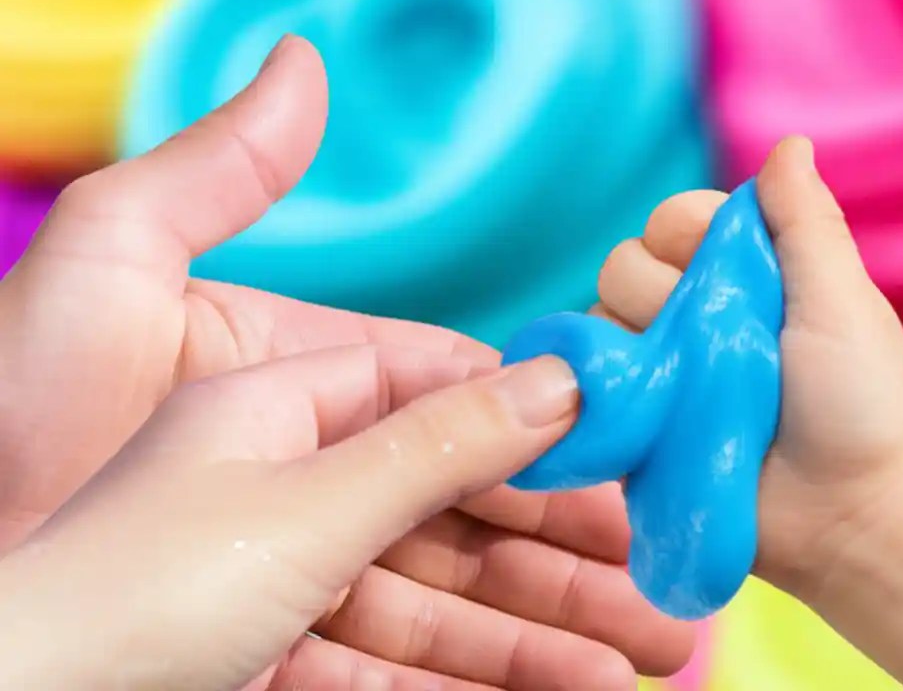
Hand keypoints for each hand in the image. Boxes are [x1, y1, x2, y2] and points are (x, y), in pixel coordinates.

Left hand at [0, 346, 629, 689]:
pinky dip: (480, 684)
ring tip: (651, 662)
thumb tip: (561, 367)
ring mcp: (279, 587)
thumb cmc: (108, 576)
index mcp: (276, 407)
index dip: (544, 428)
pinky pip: (397, 675)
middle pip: (462, 515)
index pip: (441, 397)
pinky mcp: (273, 670)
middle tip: (671, 592)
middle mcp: (284, 489)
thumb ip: (436, 433)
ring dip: (550, 635)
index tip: (634, 459)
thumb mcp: (290, 482)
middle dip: (572, 557)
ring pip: (445, 606)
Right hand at [593, 136, 902, 597]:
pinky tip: (637, 408)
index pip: (674, 220)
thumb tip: (791, 144)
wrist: (846, 518)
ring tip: (689, 392)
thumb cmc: (859, 406)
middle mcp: (690, 315)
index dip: (684, 232)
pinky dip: (597, 389)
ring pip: (596, 320)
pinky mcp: (634, 425)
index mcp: (740, 276)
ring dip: (635, 347)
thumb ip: (807, 223)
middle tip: (716, 345)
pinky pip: (583, 385)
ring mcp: (657, 372)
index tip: (721, 266)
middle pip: (624, 263)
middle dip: (660, 293)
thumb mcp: (843, 303)